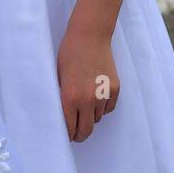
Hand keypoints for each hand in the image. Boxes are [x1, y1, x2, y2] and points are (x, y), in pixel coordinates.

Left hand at [56, 21, 119, 141]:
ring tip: (83, 107)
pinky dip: (102, 108)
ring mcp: (103, 95)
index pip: (70, 127)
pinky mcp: (115, 89)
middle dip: (79, 135)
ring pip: (98, 118)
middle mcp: (88, 100)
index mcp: (70, 97)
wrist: (89, 36)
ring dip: (91, 117)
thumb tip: (64, 115)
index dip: (67, 134)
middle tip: (75, 134)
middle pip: (86, 130)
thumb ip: (62, 97)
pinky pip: (108, 108)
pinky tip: (95, 98)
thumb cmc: (68, 54)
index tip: (66, 136)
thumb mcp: (58, 76)